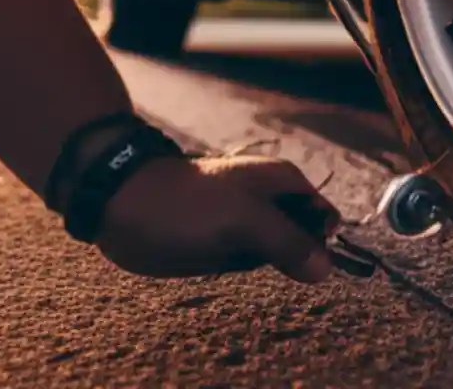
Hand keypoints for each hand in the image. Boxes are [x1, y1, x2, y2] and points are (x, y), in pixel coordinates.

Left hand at [92, 155, 340, 280]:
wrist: (126, 206)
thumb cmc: (188, 205)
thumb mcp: (243, 219)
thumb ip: (288, 242)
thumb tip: (326, 269)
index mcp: (285, 183)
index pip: (326, 218)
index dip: (322, 242)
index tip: (300, 260)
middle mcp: (273, 202)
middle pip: (306, 240)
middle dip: (293, 256)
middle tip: (255, 253)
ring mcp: (252, 224)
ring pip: (280, 254)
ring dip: (267, 264)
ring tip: (232, 252)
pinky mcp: (230, 243)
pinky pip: (252, 261)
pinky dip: (245, 267)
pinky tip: (223, 261)